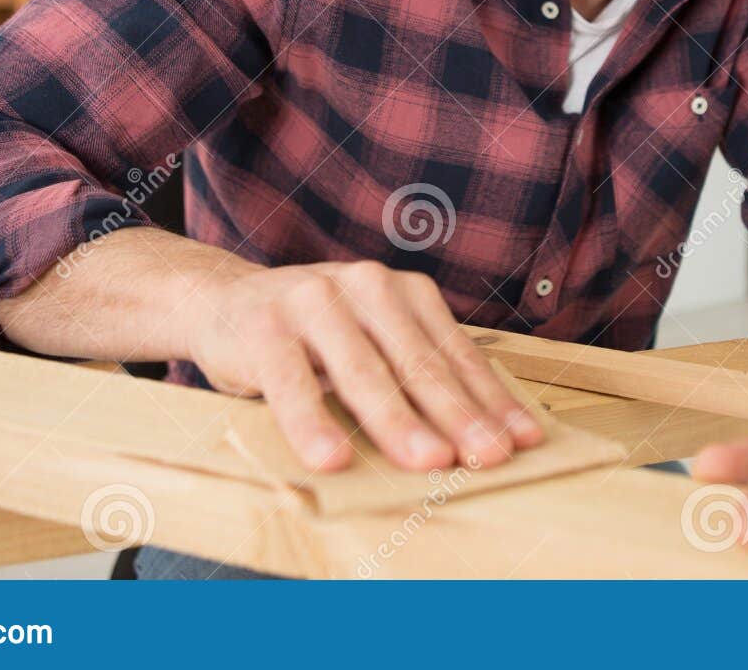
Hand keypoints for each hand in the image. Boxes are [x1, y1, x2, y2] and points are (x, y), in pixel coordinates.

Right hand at [190, 260, 542, 472]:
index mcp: (405, 292)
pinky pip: (292, 383)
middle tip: (489, 457)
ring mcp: (314, 301)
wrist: (224, 301)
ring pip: (365, 371)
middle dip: (459, 415)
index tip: (524, 441)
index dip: (492, 400)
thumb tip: (481, 435)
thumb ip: (417, 374)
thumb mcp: (374, 342)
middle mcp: (367, 287)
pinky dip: (313, 423)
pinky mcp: (264, 327)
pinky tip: (333, 458)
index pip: (457, 354)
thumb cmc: (314, 336)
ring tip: (429, 461)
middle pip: (420, 363)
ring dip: (398, 421)